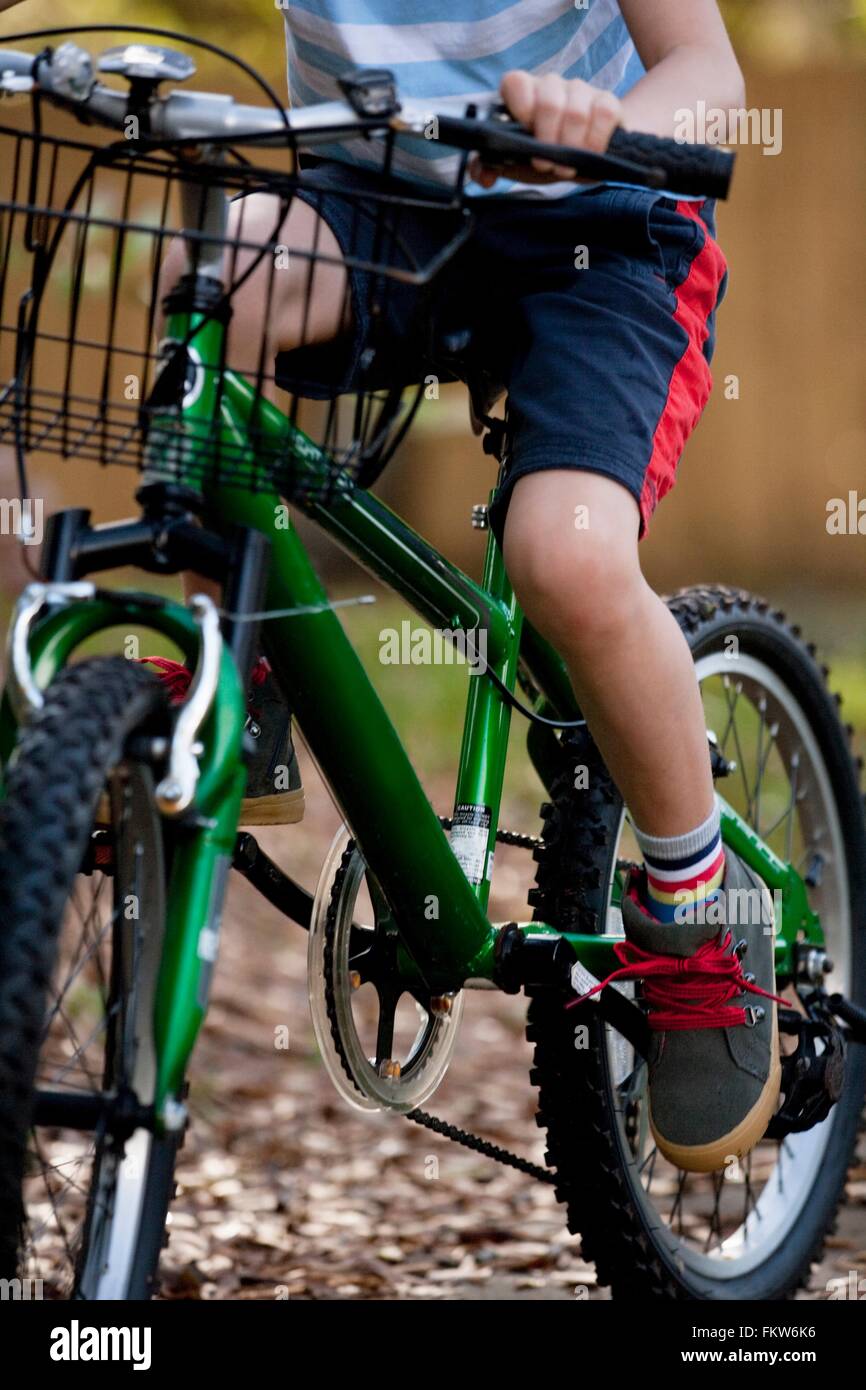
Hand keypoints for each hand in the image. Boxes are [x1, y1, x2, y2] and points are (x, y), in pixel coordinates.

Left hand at [470, 70, 622, 187]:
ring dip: (571, 146)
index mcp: (523, 93)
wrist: (585, 157)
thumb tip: (483, 176)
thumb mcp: (515, 163)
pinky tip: (591, 155)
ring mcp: (580, 90)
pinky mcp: (608, 101)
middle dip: (549, 140)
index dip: (520, 108)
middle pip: (549, 101)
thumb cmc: (545, 153)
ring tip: (567, 167)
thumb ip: (489, 167)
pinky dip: (596, 140)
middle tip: (548, 165)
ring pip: (576, 110)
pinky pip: (604, 113)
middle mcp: (550, 85)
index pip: (515, 83)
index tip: (527, 136)